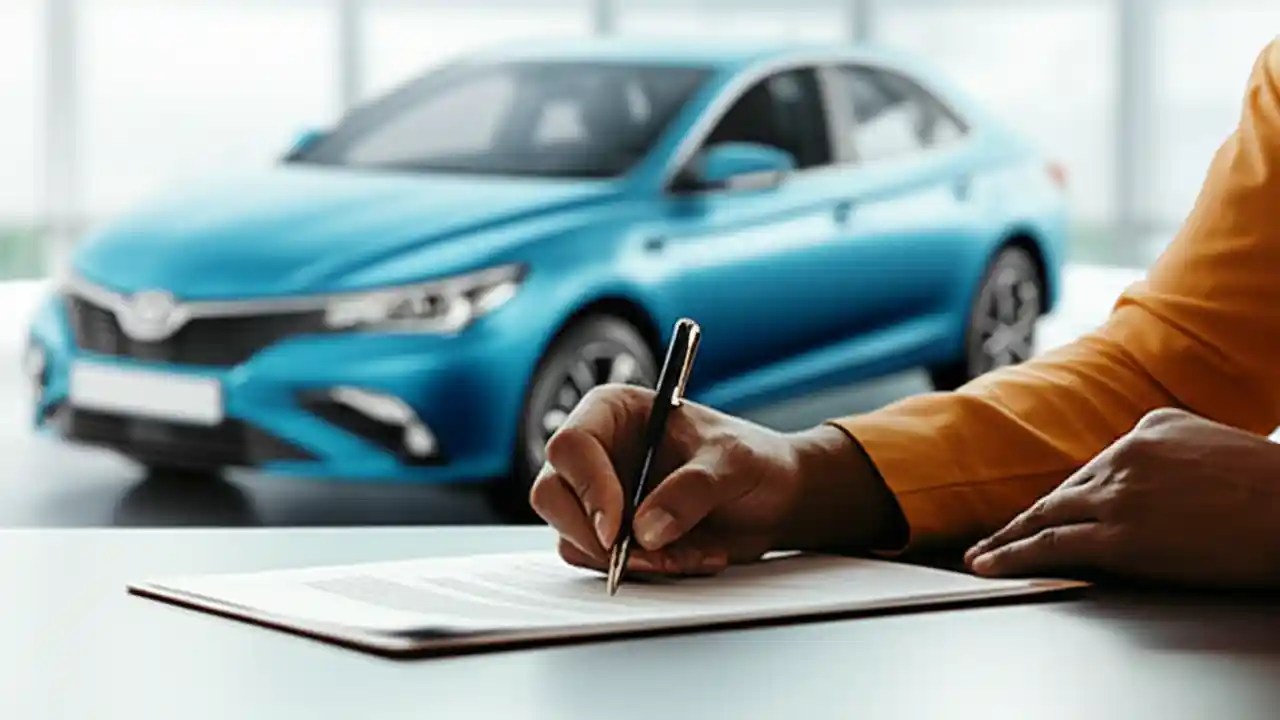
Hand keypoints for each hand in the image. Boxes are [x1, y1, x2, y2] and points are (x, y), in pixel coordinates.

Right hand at [530, 385, 902, 575]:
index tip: (618, 529)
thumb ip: (692, 490)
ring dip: (630, 559)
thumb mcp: (733, 464)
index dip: (588, 488)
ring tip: (692, 553)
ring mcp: (598, 497)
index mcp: (614, 413)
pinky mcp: (610, 535)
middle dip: (595, 536)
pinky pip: (600, 564)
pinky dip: (643, 570)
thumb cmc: (754, 462)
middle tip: (650, 556)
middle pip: (552, 495)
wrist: (775, 500)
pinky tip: (690, 557)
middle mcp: (596, 453)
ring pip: (572, 538)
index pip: (572, 445)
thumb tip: (645, 530)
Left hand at [965, 408, 1279, 587]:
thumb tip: (1141, 477)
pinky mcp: (1121, 536)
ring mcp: (1120, 495)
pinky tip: (992, 562)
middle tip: (989, 537)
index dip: (1064, 500)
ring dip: (1008, 538)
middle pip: (1062, 492)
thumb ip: (1168, 453)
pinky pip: (1053, 545)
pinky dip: (1013, 554)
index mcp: (1148, 427)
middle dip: (1024, 518)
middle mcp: (1125, 454)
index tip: (1041, 514)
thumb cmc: (1273, 488)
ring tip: (981, 555)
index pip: (1094, 470)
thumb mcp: (1212, 443)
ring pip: (1047, 517)